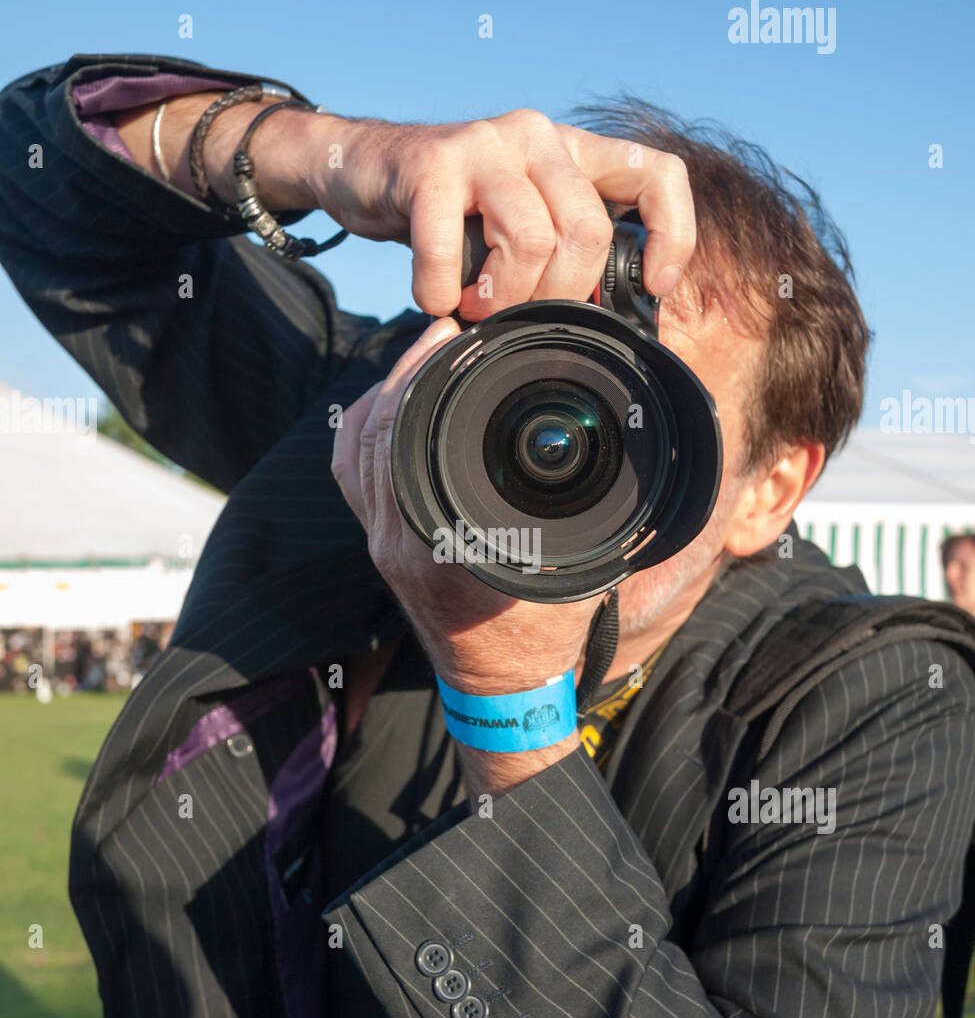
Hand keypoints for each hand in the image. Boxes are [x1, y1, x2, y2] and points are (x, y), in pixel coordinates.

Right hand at [306, 108, 694, 317]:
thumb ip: (562, 250)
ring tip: (474, 308)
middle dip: (557, 294)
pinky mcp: (432, 165)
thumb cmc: (450, 215)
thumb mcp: (518, 223)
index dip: (673, 234)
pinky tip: (433, 297)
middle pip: (588, 231)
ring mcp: (486, 145)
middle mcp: (538, 137)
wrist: (365, 171)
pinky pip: (451, 249)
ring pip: (531, 239)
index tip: (651, 287)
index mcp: (572, 153)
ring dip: (503, 297)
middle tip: (518, 314)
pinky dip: (439, 291)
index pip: (658, 174)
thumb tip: (608, 318)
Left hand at [331, 316, 603, 700]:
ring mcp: (381, 543)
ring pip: (356, 449)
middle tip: (441, 332)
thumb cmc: (543, 632)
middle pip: (372, 431)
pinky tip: (396, 403)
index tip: (452, 332)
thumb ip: (593, 511)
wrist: (503, 685)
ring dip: (386, 395)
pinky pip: (353, 473)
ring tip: (422, 358)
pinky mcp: (380, 544)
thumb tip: (628, 455)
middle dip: (405, 370)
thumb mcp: (580, 567)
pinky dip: (367, 430)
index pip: (405, 432)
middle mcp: (397, 540)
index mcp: (440, 540)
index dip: (422, 372)